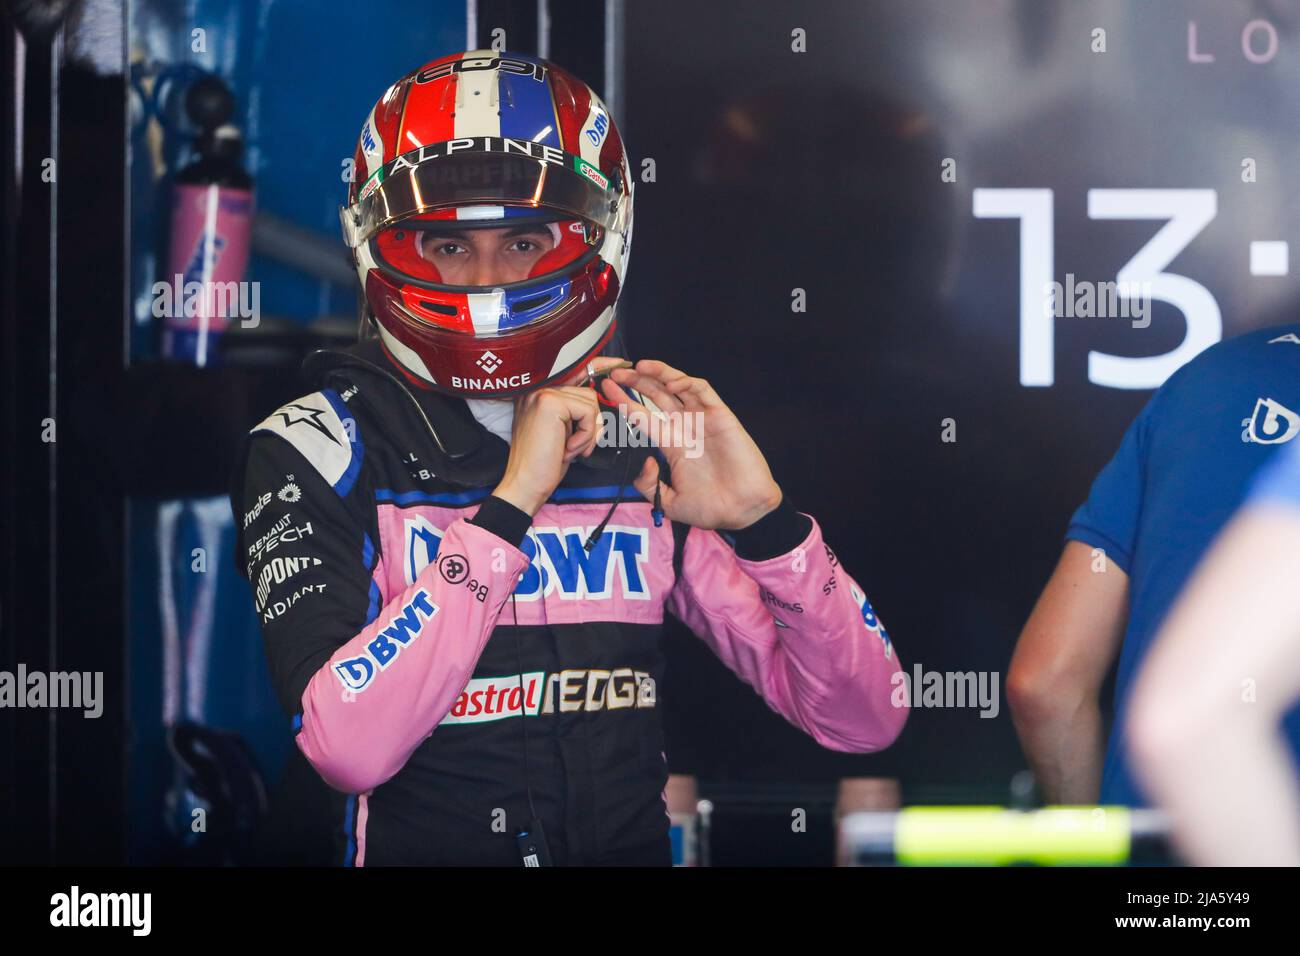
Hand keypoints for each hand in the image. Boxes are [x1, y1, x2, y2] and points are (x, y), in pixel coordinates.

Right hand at [492, 358, 626, 515]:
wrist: (525, 484)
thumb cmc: (543, 463)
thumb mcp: (564, 431)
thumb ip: (576, 410)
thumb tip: (602, 392)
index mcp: (538, 393)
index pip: (573, 370)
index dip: (598, 366)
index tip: (620, 363)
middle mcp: (537, 388)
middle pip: (588, 390)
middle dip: (593, 422)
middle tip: (580, 446)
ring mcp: (541, 393)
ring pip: (590, 401)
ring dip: (589, 432)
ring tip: (571, 448)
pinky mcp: (549, 403)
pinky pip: (588, 412)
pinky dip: (585, 435)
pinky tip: (568, 449)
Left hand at [604, 360, 782, 530]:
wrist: (741, 511)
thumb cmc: (710, 508)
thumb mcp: (667, 502)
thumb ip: (648, 485)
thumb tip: (643, 462)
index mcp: (672, 444)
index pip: (643, 416)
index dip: (624, 401)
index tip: (606, 391)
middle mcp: (685, 427)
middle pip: (656, 396)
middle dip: (636, 382)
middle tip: (616, 373)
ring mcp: (703, 420)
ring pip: (678, 387)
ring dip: (660, 374)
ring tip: (640, 367)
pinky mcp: (721, 416)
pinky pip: (703, 392)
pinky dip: (687, 383)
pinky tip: (671, 384)